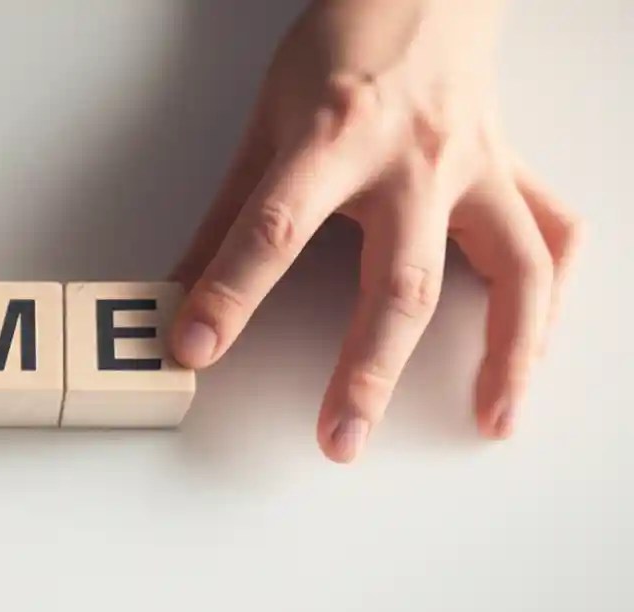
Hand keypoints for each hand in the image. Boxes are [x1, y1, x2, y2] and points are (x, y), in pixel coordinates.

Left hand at [169, 0, 580, 462]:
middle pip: (399, 279)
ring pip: (510, 271)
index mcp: (334, 142)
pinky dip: (549, 303)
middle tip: (340, 440)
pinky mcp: (513, 178)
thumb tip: (174, 291)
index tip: (193, 349)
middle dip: (367, 369)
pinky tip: (527, 355)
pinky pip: (554, 242)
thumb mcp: (265, 125)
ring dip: (504, 354)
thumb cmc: (340, 54)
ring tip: (489, 421)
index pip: (274, 228)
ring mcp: (476, 172)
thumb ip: (227, 215)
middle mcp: (414, 163)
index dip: (231, 294)